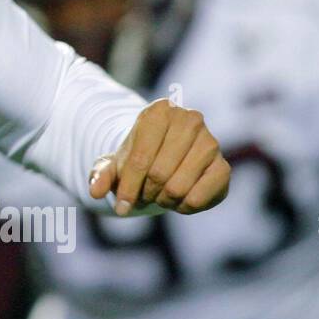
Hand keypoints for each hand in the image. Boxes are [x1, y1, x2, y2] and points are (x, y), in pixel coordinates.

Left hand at [88, 99, 230, 216]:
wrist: (165, 159)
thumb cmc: (137, 158)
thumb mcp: (113, 164)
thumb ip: (100, 174)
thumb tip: (95, 191)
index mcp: (159, 111)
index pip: (139, 158)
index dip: (127, 187)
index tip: (120, 206)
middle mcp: (189, 120)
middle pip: (159, 174)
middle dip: (145, 193)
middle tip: (143, 195)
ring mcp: (211, 142)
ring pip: (178, 188)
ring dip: (163, 200)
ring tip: (158, 195)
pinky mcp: (224, 167)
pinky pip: (199, 198)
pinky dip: (184, 207)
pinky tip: (178, 200)